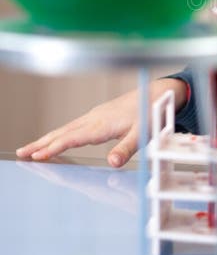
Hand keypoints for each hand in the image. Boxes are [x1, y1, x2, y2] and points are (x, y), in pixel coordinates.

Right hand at [15, 77, 187, 167]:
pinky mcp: (98, 116)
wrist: (157, 92)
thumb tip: (112, 163)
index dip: (54, 147)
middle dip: (41, 143)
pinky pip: (73, 127)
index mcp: (102, 124)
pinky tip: (55, 140)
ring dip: (46, 139)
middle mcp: (95, 118)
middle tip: (22, 153)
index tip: (38, 155)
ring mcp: (95, 116)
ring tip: (30, 149)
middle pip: (62, 132)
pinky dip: (59, 134)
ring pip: (65, 129)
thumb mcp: (143, 133)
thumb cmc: (150, 112)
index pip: (73, 137)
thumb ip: (126, 148)